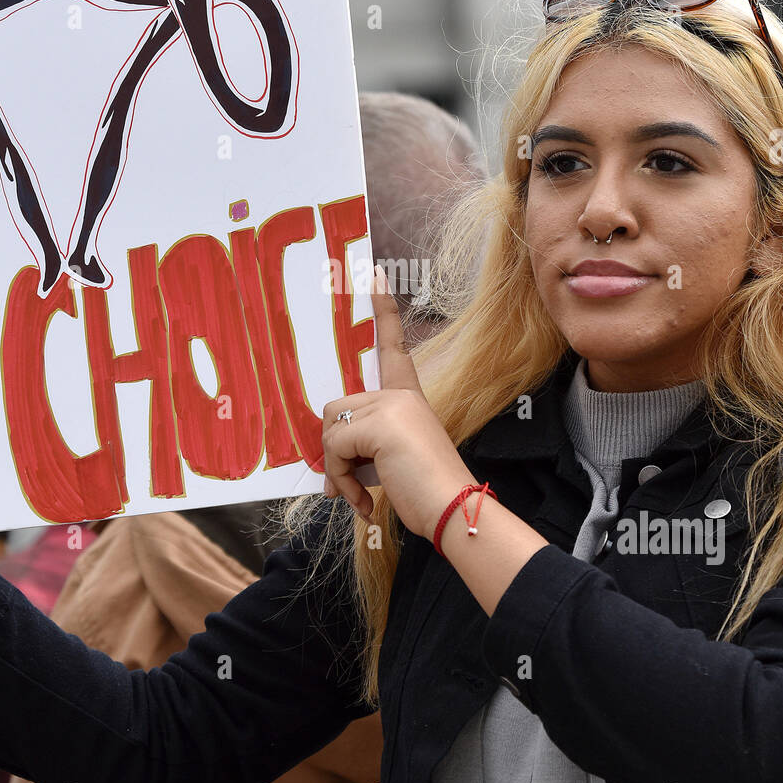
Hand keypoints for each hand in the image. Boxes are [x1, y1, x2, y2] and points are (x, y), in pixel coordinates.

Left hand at [320, 266, 475, 540]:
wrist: (454, 508)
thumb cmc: (427, 492)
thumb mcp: (392, 459)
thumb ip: (364, 446)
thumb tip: (329, 465)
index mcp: (409, 398)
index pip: (394, 347)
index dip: (385, 311)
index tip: (375, 274)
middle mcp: (400, 395)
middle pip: (335, 410)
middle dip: (334, 454)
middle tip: (352, 486)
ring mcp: (391, 405)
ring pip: (330, 431)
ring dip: (337, 470)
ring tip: (362, 494)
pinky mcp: (381, 422)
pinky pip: (334, 447)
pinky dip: (341, 479)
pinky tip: (364, 500)